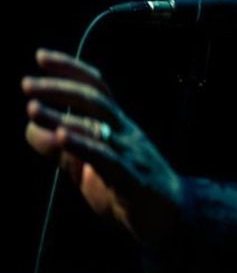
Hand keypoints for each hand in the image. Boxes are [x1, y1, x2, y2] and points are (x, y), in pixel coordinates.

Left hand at [23, 48, 184, 246]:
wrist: (173, 216)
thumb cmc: (131, 190)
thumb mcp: (90, 169)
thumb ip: (64, 151)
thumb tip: (33, 129)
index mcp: (118, 127)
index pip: (96, 89)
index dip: (71, 70)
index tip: (42, 56)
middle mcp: (125, 132)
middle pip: (95, 99)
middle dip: (59, 88)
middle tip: (27, 84)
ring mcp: (130, 153)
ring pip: (98, 124)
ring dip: (62, 115)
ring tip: (33, 108)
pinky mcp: (131, 177)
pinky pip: (106, 157)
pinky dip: (82, 145)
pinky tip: (61, 137)